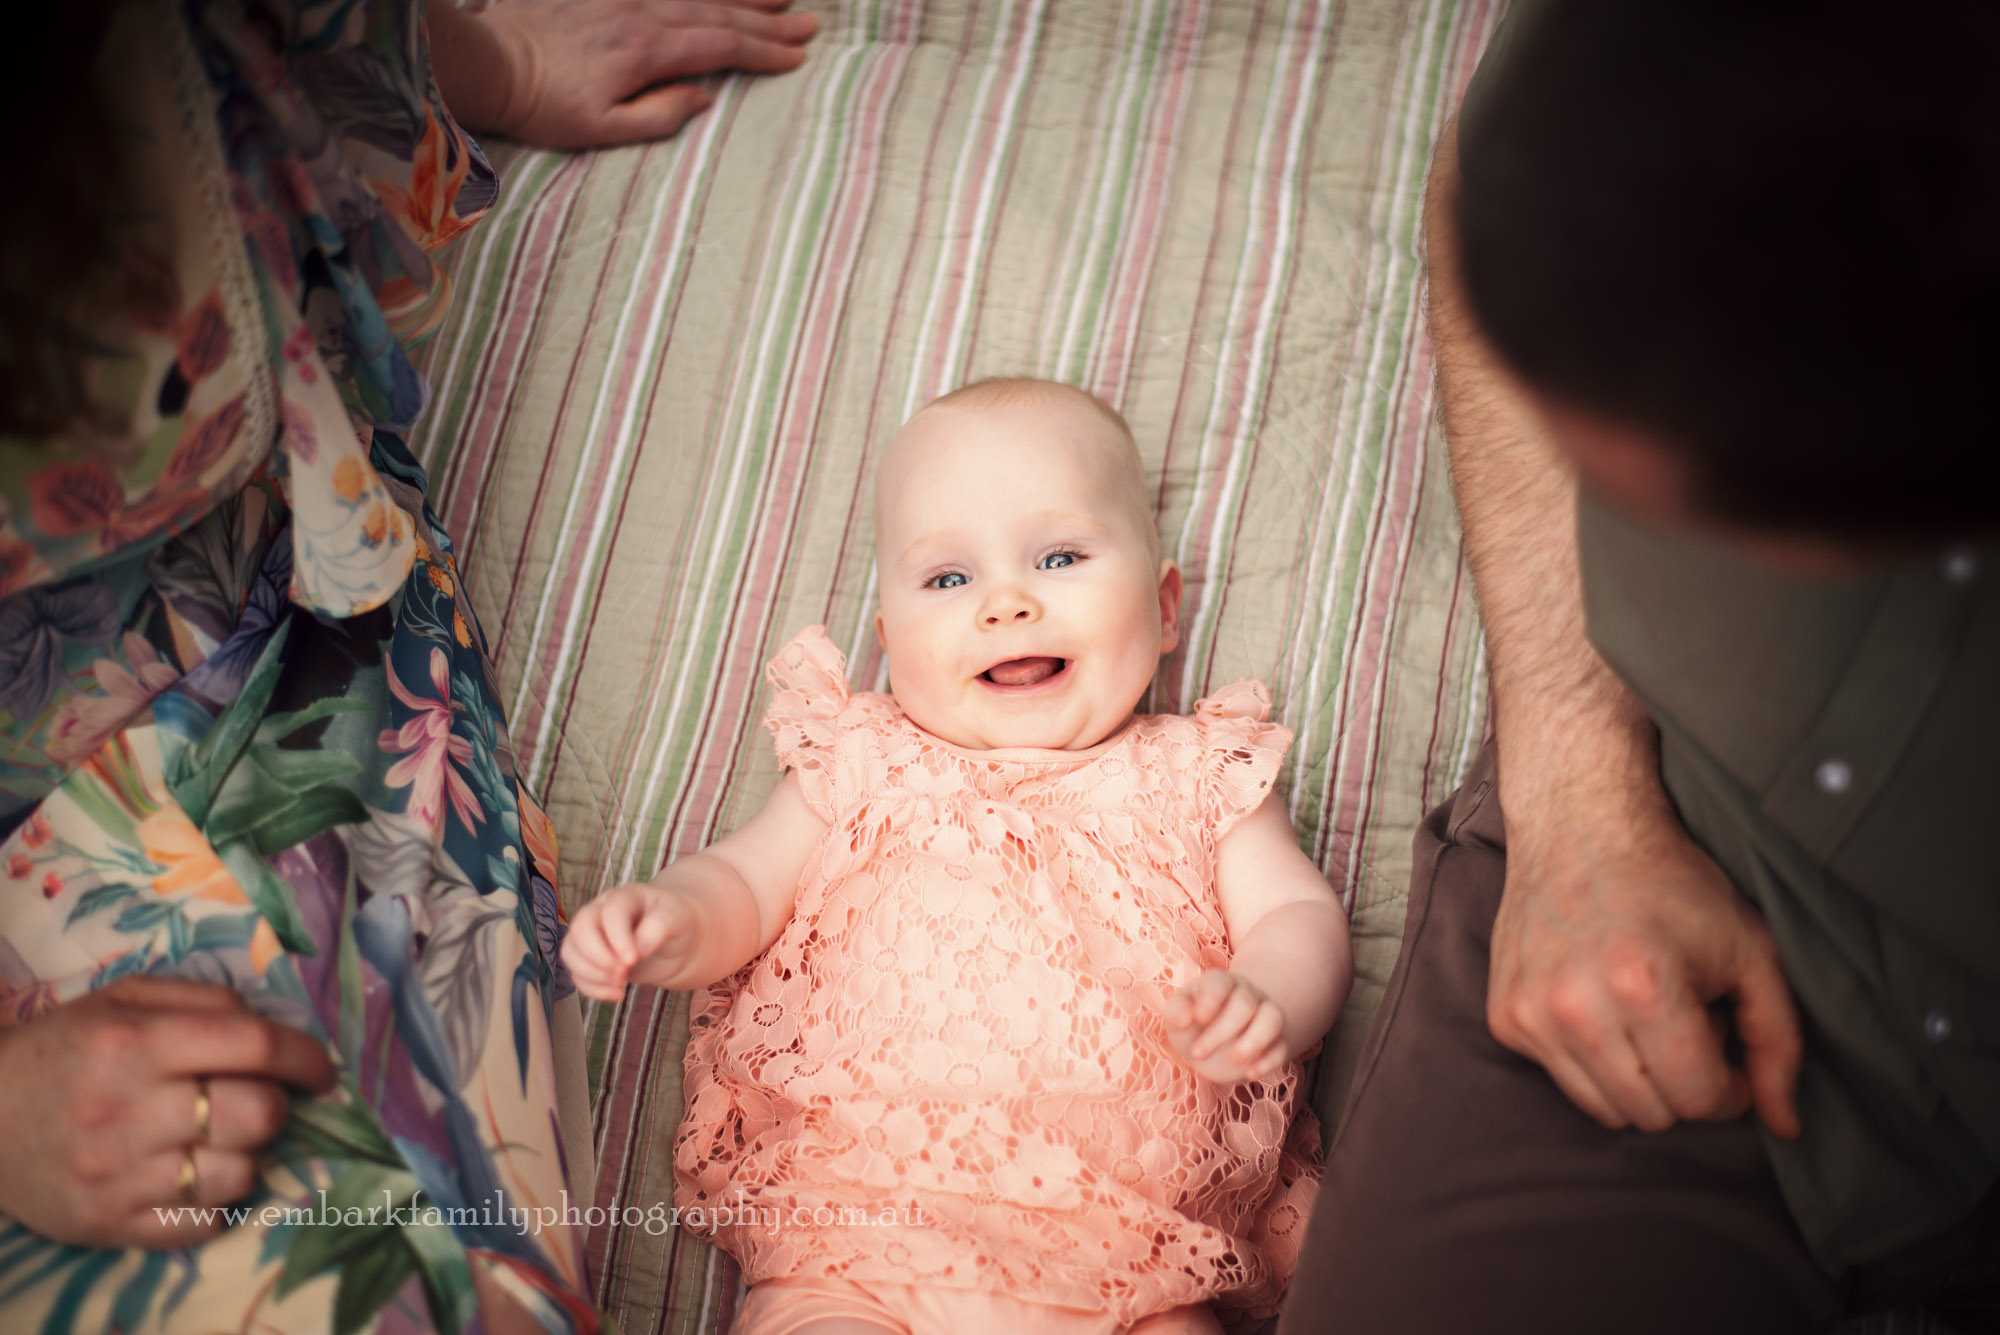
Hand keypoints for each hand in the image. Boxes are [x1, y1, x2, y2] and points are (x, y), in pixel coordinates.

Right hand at [0, 976, 336, 1247]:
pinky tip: (190, 1175)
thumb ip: (205, 1001)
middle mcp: (127, 1111)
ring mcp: (117, 1178)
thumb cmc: (63, 1050)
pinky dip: (213, 1201)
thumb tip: (275, 1027)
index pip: (253, 1045)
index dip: (305, 1056)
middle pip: (257, 1114)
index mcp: (134, 1044)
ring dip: (247, 1155)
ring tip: (219, 1139)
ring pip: (239, 1174)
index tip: (321, 1068)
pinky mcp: (109, 1227)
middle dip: (275, 1104)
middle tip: (257, 1099)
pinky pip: (203, 1223)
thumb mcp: (123, 1000)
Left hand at [470, 0, 818, 148]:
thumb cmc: (544, 106)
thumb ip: (659, 115)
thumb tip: (703, 97)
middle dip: (768, 20)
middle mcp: (641, 11)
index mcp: (647, 50)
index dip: (764, 52)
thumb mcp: (603, 130)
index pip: (721, 46)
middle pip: (718, 11)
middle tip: (809, 24)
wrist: (488, 63)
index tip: (798, 57)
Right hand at [561, 882, 698, 999]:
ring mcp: (591, 935)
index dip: (617, 938)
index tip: (632, 960)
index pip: (610, 912)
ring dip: (592, 975)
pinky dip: (593, 989)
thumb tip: (637, 949)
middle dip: (598, 957)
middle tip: (624, 973)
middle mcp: (600, 912)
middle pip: (580, 929)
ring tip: (621, 984)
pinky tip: (618, 994)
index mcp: (624, 897)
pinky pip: (576, 974)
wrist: (677, 939)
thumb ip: (658, 928)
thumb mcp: (676, 918)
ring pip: (571, 952)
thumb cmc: (677, 923)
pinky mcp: (589, 959)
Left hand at [1164, 969, 1289, 1083]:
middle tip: (1197, 1055)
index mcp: (1219, 983)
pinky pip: (1281, 1045)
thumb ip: (1176, 1012)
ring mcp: (1264, 1015)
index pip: (1220, 982)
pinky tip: (1252, 1073)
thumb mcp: (1178, 1018)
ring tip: (1234, 1061)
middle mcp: (1246, 994)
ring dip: (1255, 1041)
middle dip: (1222, 1030)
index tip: (1198, 1019)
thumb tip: (1185, 1018)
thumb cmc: (1195, 1025)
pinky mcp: (1277, 1040)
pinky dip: (1269, 1060)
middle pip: (1245, 1004)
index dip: (1210, 999)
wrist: (1219, 1045)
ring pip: (1272, 1018)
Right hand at [1487, 803, 1802, 1137]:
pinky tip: (1602, 1005)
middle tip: (1686, 1022)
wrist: (1577, 825)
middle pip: (1652, 1114)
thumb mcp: (1750, 950)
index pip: (1698, 1100)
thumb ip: (1778, 1042)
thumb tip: (1787, 1128)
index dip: (1731, 1086)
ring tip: (1645, 1018)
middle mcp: (1576, 1008)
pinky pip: (1562, 1079)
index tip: (1727, 1044)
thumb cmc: (1672, 884)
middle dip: (1683, 1083)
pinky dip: (1592, 1059)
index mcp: (1644, 988)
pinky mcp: (1504, 1017)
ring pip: (1604, 1110)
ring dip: (1638, 1079)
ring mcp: (1530, 1014)